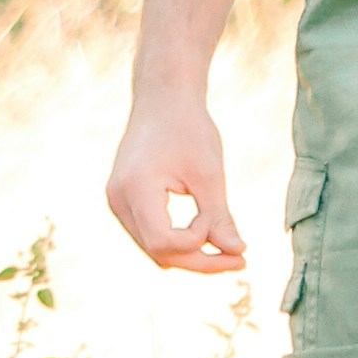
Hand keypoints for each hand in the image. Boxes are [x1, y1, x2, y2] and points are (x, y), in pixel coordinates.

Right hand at [105, 82, 245, 278]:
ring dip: (189, 252)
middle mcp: (118, 199)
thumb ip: (220, 217)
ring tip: (226, 248)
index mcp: (136, 188)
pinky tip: (204, 231)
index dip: (197, 243)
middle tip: (240, 260)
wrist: (163, 97)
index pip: (163, 242)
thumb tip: (237, 255)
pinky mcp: (123, 200)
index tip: (219, 218)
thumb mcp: (209, 173)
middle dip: (199, 260)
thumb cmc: (189, 128)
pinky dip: (177, 239)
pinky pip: (150, 234)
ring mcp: (117, 201)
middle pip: (158, 252)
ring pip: (153, 248)